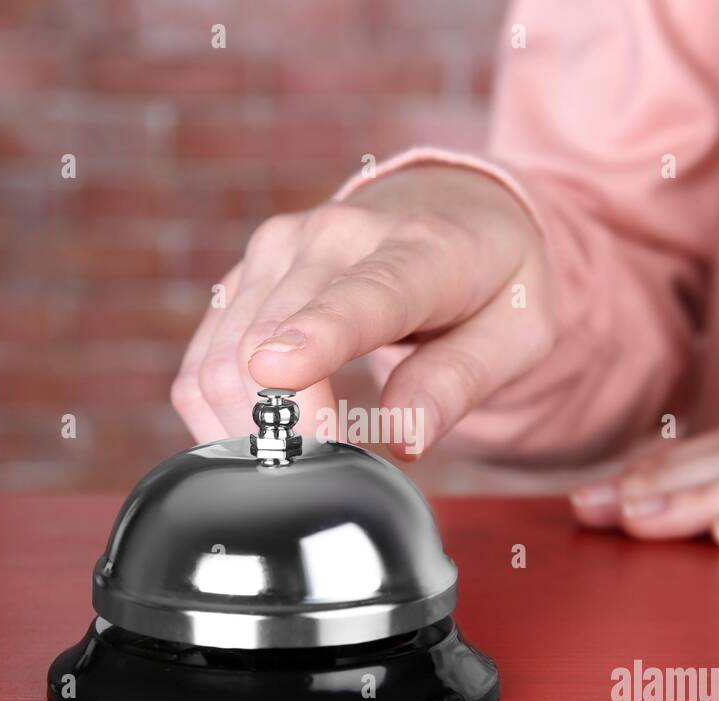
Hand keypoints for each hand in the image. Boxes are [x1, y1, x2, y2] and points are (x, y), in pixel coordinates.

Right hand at [170, 165, 553, 457]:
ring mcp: (275, 250)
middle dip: (286, 430)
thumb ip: (458, 383)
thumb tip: (403, 440)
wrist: (455, 209)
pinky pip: (202, 362)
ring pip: (221, 360)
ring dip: (249, 430)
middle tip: (330, 473)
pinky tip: (266, 433)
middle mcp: (332, 236)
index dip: (314, 336)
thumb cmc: (492, 280)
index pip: (359, 297)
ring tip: (306, 456)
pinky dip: (221, 414)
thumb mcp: (516, 333)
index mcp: (416, 250)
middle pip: (267, 343)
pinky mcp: (243, 275)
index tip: (276, 372)